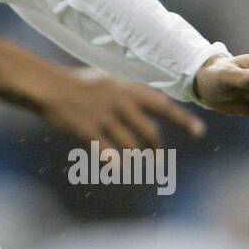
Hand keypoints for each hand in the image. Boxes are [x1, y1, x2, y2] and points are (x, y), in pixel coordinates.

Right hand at [37, 67, 205, 149]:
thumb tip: (152, 103)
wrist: (49, 86)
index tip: (199, 132)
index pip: (163, 105)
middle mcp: (120, 103)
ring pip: (131, 147)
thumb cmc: (77, 83)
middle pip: (149, 132)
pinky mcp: (89, 132)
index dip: (183, 119)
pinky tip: (114, 168)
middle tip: (157, 159)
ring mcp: (105, 118)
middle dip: (155, 150)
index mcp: (126, 88)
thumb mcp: (108, 80)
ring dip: (134, 160)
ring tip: (132, 165)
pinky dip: (114, 164)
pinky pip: (109, 155)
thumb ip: (129, 93)